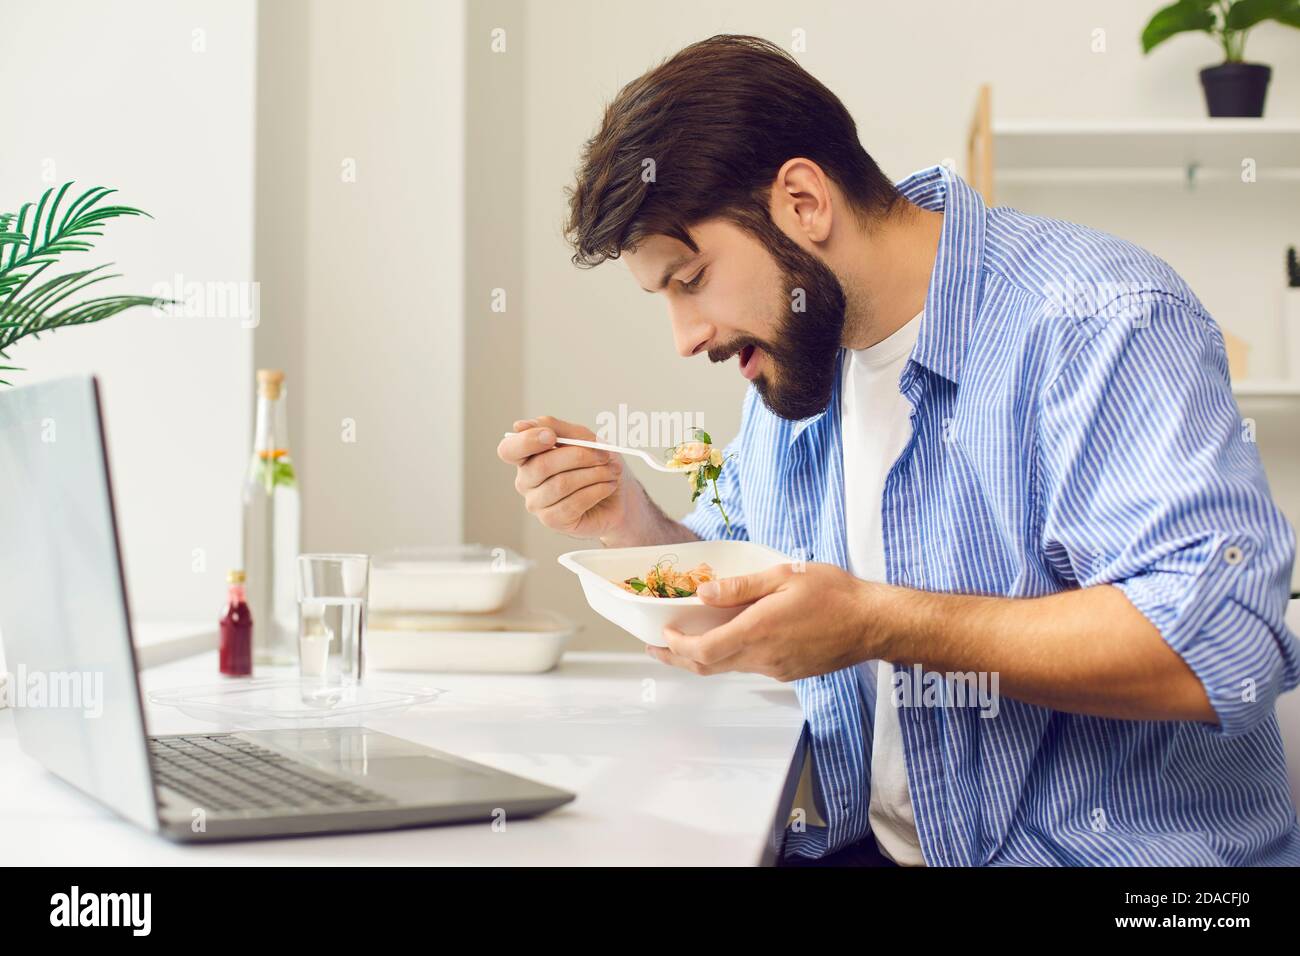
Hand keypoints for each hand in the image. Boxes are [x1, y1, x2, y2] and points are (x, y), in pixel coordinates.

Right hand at [497, 415, 641, 540]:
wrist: (620, 496)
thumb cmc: (597, 465)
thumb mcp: (581, 437)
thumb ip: (556, 428)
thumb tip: (521, 425)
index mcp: (527, 457)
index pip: (509, 449)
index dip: (527, 441)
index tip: (551, 436)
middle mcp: (526, 481)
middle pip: (541, 465)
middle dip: (579, 456)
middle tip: (604, 455)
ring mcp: (536, 503)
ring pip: (561, 484)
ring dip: (593, 474)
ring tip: (611, 471)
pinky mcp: (552, 520)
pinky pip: (572, 504)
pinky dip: (596, 491)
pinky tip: (607, 486)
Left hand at [647, 562, 893, 680]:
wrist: (873, 623)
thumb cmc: (834, 593)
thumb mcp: (784, 576)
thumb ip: (740, 587)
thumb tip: (703, 593)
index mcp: (759, 631)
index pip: (704, 650)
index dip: (677, 646)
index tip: (664, 633)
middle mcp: (763, 657)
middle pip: (709, 667)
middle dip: (678, 658)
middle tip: (656, 648)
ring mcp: (776, 669)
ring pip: (729, 668)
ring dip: (704, 657)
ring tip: (687, 640)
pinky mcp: (788, 672)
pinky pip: (751, 666)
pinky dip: (731, 656)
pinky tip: (731, 638)